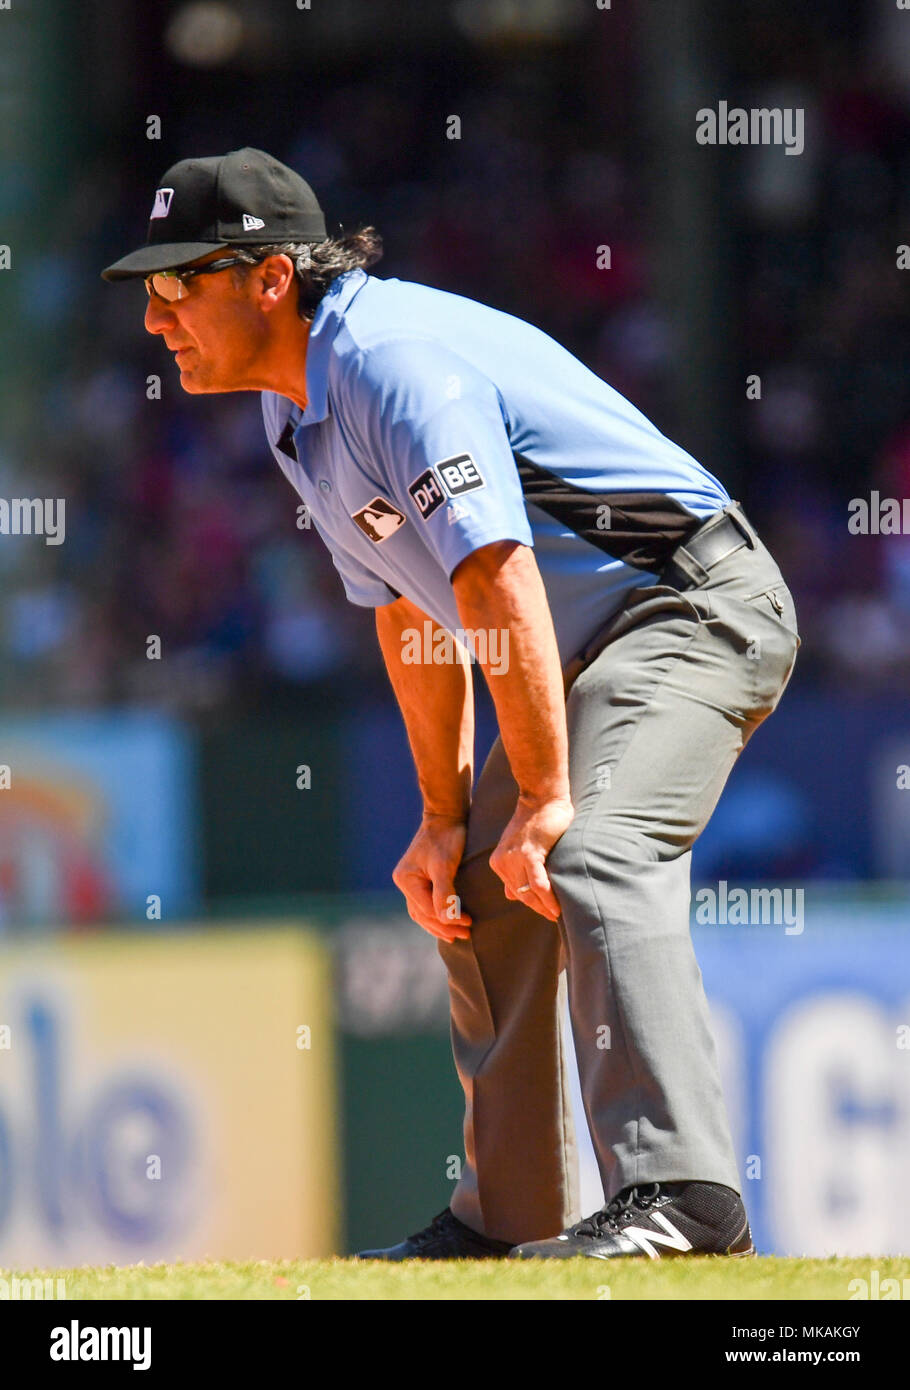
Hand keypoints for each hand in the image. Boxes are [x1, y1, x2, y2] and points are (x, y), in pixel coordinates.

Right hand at [392, 814, 472, 943]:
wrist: (447, 814)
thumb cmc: (447, 837)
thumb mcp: (445, 865)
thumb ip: (444, 893)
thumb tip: (447, 920)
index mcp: (406, 879)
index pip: (426, 909)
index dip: (446, 920)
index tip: (468, 923)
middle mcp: (405, 882)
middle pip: (422, 914)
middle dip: (443, 926)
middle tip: (466, 934)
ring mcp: (411, 881)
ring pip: (423, 911)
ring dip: (440, 924)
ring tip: (458, 934)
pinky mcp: (421, 878)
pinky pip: (426, 903)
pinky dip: (437, 914)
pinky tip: (448, 921)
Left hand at [489, 795, 573, 922]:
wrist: (542, 797)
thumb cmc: (537, 821)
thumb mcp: (519, 848)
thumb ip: (515, 871)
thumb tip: (510, 895)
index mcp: (499, 862)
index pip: (516, 891)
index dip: (532, 903)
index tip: (547, 911)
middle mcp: (502, 862)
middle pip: (522, 895)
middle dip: (539, 908)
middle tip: (555, 918)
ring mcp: (514, 858)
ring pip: (529, 892)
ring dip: (545, 906)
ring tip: (559, 914)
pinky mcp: (529, 854)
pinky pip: (538, 884)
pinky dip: (548, 897)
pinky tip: (557, 907)